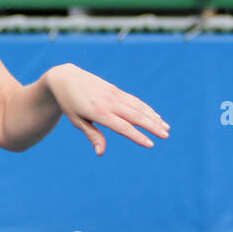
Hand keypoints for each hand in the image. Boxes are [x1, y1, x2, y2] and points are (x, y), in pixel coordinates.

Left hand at [44, 64, 169, 154]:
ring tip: (166, 128)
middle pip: (135, 116)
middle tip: (166, 136)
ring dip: (153, 117)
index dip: (138, 136)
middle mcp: (109, 102)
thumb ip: (92, 135)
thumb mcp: (77, 121)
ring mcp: (114, 95)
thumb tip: (101, 153)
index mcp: (99, 113)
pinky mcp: (116, 90)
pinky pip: (134, 100)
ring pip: (138, 107)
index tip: (151, 144)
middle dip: (152, 126)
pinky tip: (155, 116)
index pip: (123, 127)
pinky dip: (146, 108)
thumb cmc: (69, 104)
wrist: (66, 78)